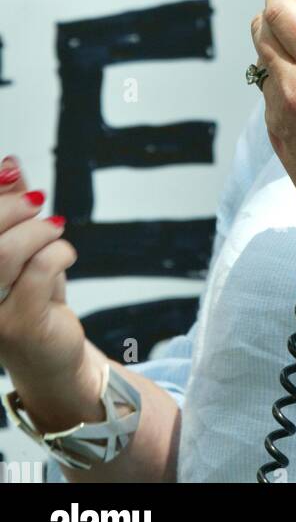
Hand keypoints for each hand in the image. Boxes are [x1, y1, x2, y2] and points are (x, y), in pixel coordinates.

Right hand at [0, 158, 85, 384]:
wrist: (52, 358)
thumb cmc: (32, 299)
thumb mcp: (21, 246)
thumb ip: (9, 206)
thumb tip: (8, 163)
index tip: (11, 175)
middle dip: (13, 208)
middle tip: (38, 204)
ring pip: (5, 252)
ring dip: (38, 231)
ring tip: (54, 233)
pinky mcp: (18, 326)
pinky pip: (40, 269)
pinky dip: (59, 252)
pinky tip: (64, 256)